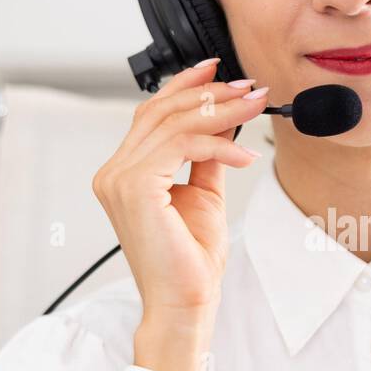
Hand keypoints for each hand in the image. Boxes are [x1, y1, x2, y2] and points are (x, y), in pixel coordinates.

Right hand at [92, 59, 268, 322]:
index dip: (185, 85)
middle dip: (211, 93)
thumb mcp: (203, 194)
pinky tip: (245, 155)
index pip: (151, 112)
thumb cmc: (190, 260)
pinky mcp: (134, 187)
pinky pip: (182, 146)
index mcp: (123, 172)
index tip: (220, 69)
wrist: (185, 301)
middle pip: (161, 110)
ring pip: (173, 124)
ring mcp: (118, 179)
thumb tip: (225, 119)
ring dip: (222, 111)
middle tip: (252, 89)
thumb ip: (206, 155)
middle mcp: (113, 172)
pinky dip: (219, 144)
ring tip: (256, 109)